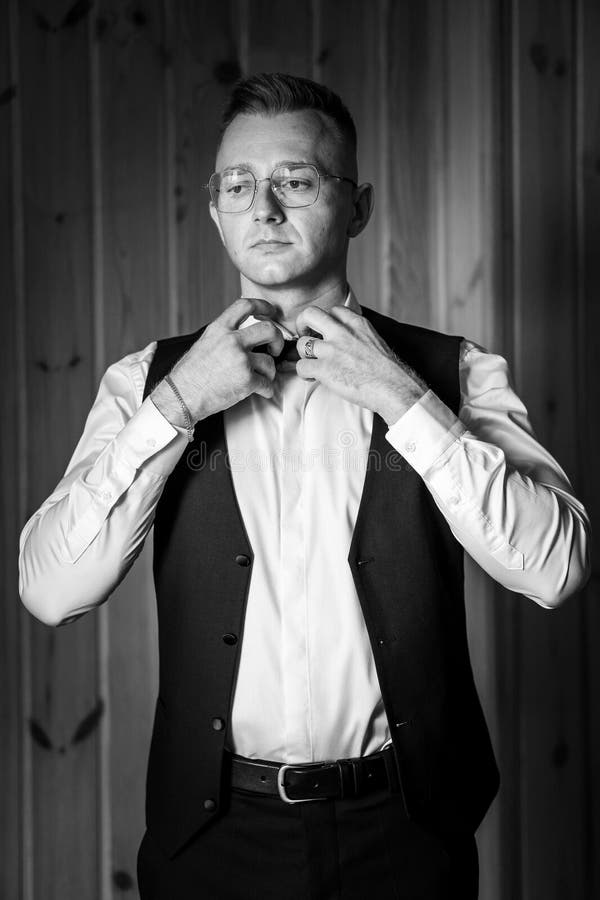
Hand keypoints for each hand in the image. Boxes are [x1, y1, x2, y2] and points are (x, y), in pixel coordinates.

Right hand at [152, 298, 283, 424]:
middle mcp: (231, 341)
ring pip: (270, 361)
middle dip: (277, 340)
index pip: (245, 306)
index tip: (271, 312)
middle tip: (274, 349)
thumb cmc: (190, 374)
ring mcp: (240, 360)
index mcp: (219, 329)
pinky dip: (266, 390)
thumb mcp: (204, 343)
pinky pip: (268, 384)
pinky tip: (260, 391)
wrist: (181, 396)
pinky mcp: (246, 381)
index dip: (263, 306)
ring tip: (259, 378)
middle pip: (269, 330)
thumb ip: (224, 335)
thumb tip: (244, 334)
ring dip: (269, 372)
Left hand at [294, 305, 427, 424]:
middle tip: (306, 337)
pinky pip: (301, 366)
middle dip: (302, 324)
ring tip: (313, 364)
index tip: (325, 332)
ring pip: (301, 344)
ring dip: (304, 355)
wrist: (394, 388)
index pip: (333, 310)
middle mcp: (342, 332)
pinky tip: (313, 377)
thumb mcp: (375, 341)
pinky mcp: (324, 369)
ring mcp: (332, 350)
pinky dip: (304, 373)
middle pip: (310, 314)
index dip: (326, 321)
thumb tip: (349, 342)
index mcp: (357, 324)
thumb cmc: (388, 371)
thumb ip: (358, 335)